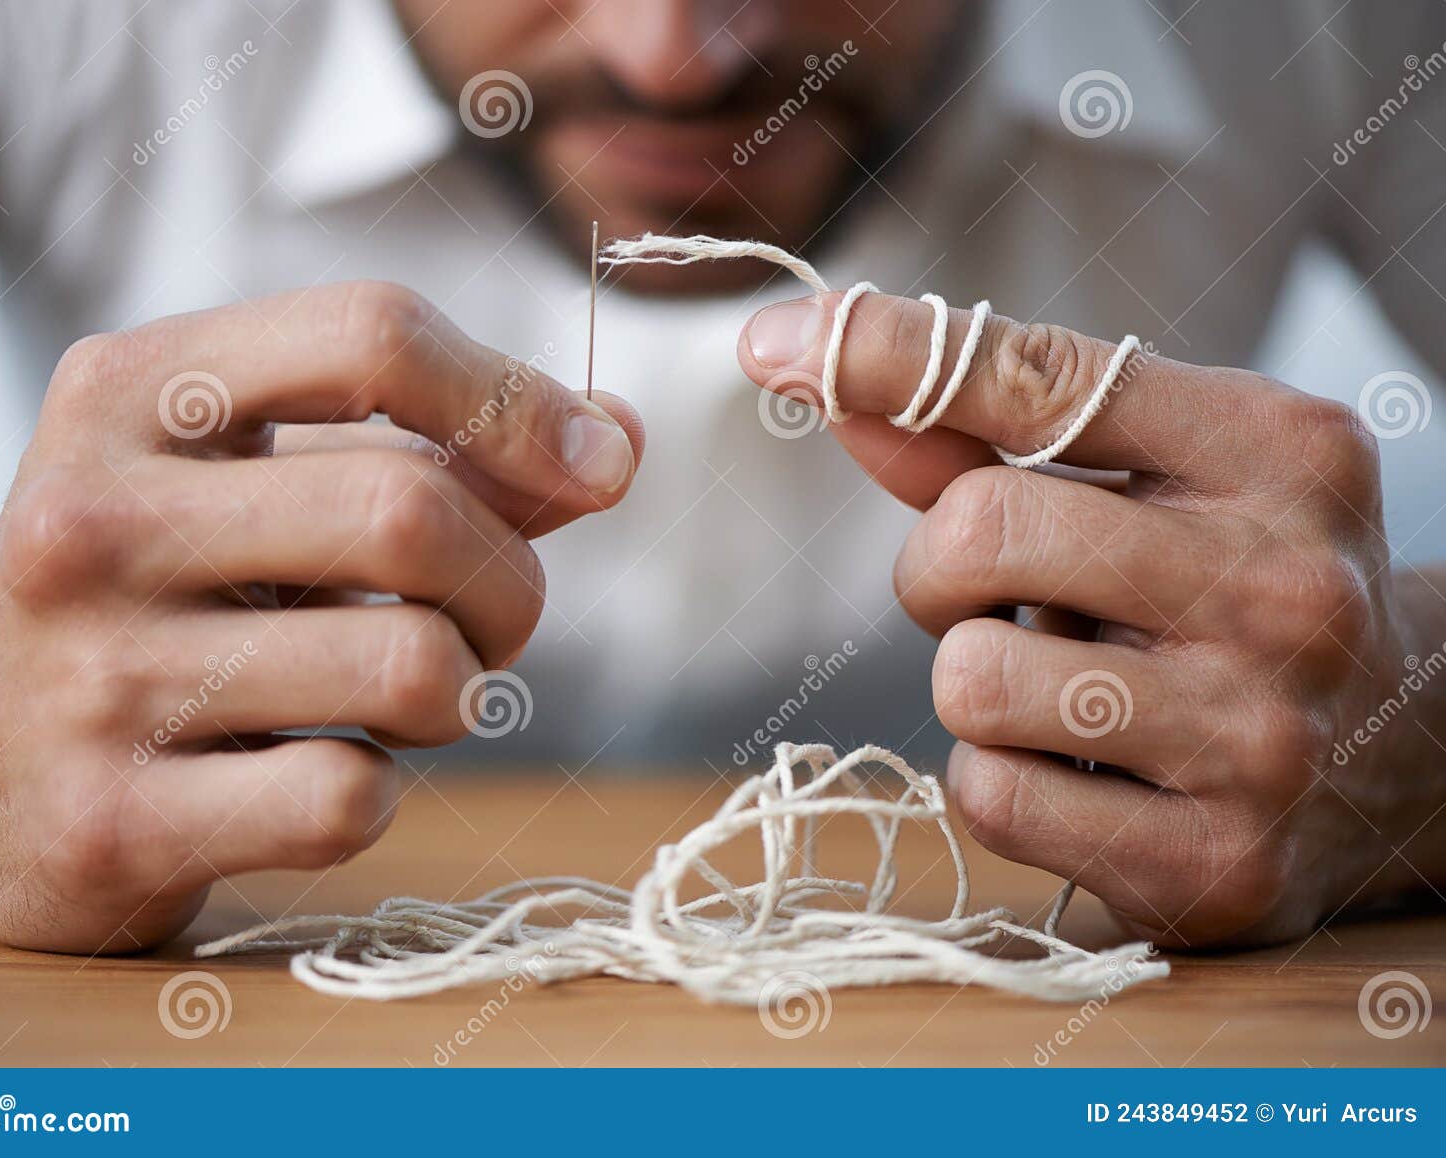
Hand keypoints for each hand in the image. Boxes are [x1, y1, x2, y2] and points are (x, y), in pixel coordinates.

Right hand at [0, 282, 640, 952]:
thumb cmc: (160, 587)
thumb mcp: (262, 478)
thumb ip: (443, 451)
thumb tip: (615, 439)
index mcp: (133, 393)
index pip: (372, 334)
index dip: (518, 398)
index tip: (592, 462)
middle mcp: (92, 520)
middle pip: (413, 510)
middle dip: (510, 579)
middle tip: (495, 617)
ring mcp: (90, 676)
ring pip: (409, 667)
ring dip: (461, 691)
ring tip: (410, 694)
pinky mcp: (111, 821)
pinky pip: (348, 797)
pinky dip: (384, 788)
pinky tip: (327, 772)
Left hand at [739, 293, 1445, 947]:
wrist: (1404, 757)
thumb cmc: (1226, 586)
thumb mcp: (1150, 479)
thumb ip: (981, 429)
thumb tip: (811, 362)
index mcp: (1276, 449)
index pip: (1034, 374)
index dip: (881, 350)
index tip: (769, 341)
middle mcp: (1286, 585)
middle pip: (976, 532)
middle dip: (942, 568)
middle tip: (1006, 594)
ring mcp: (1260, 735)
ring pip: (970, 678)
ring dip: (975, 679)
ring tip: (1065, 684)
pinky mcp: (1217, 865)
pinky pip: (992, 796)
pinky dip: (1000, 777)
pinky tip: (1083, 772)